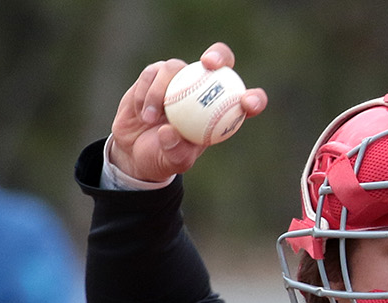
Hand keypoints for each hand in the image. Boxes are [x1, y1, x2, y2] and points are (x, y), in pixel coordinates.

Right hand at [106, 42, 267, 183]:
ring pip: (175, 68)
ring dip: (160, 91)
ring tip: (151, 120)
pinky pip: (152, 74)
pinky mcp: (155, 74)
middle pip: (220, 59)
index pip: (247, 100)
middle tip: (208, 64)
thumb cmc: (162, 157)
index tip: (247, 103)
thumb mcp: (172, 162)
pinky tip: (142, 113)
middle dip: (219, 55)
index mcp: (221, 111)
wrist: (132, 149)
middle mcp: (204, 87)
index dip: (254, 98)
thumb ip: (175, 151)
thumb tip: (169, 131)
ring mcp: (180, 77)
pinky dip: (146, 93)